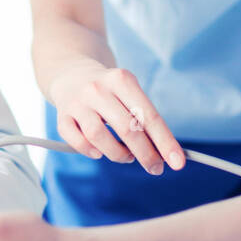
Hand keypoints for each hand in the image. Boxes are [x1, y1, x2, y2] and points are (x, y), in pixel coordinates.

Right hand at [46, 58, 184, 172]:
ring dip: (117, 154)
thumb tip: (164, 154)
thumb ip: (144, 120)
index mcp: (121, 80)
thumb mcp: (129, 93)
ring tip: (126, 156)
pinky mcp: (62, 115)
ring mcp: (77, 102)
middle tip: (155, 168)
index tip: (178, 163)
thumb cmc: (110, 91)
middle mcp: (98, 89)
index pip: (148, 116)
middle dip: (145, 154)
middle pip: (127, 129)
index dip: (165, 142)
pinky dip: (90, 151)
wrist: (72, 73)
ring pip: (98, 137)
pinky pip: (76, 141)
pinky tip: (99, 152)